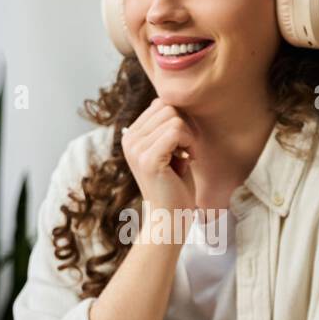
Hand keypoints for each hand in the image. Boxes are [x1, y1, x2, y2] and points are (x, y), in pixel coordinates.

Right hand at [120, 97, 198, 214]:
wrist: (170, 218)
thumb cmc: (175, 185)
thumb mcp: (168, 150)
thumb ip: (165, 126)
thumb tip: (169, 102)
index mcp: (131, 135)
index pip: (160, 104)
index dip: (179, 120)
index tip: (183, 144)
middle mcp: (129, 139)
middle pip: (167, 107)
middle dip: (185, 126)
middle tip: (187, 150)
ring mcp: (136, 149)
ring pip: (174, 118)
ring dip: (189, 136)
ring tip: (186, 156)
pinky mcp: (148, 159)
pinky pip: (176, 131)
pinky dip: (189, 143)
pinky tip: (189, 159)